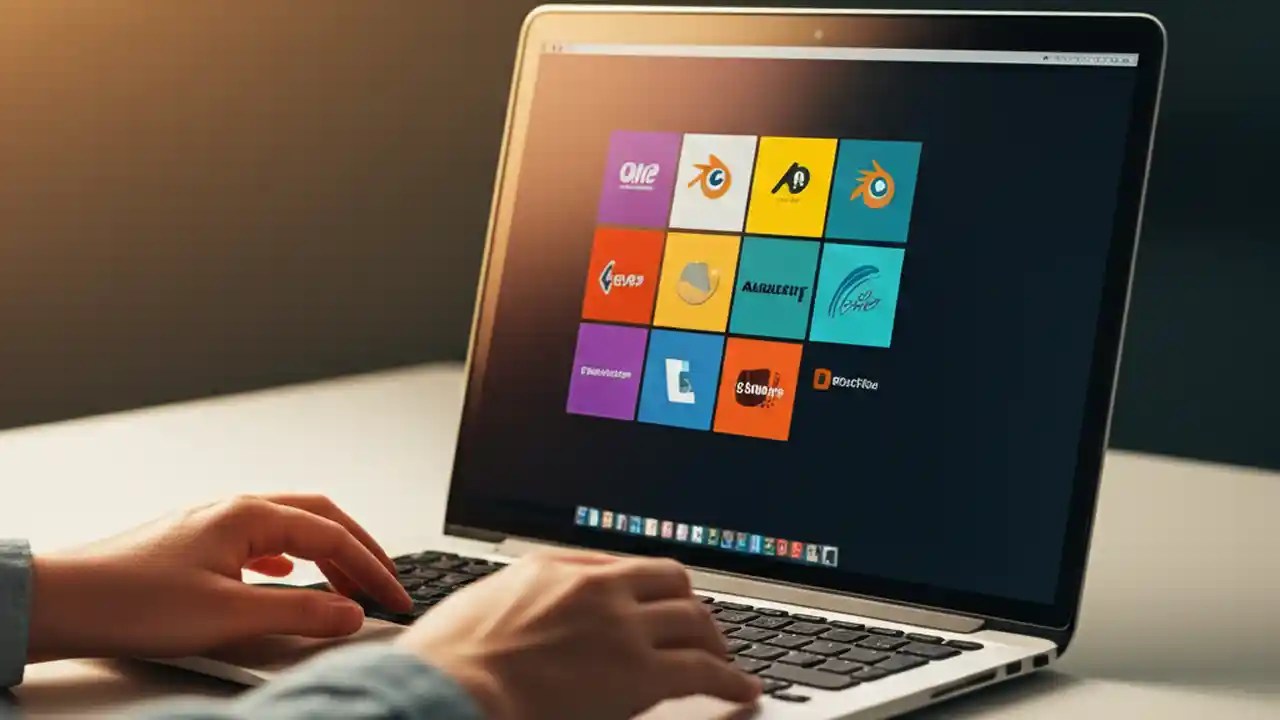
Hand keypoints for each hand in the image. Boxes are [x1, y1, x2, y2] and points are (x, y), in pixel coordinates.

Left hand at [27, 494, 410, 661]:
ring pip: (292, 526)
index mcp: (250, 515)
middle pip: (321, 518)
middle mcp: (235, 508)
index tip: (394, 598)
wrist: (61, 599)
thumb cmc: (129, 600)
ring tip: (348, 583)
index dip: (372, 569)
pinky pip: (262, 539)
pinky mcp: (196, 543)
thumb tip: (349, 614)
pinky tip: (286, 574)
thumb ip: (298, 613)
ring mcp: (214, 522)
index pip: (334, 536)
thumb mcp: (228, 615)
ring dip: (328, 552)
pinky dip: (292, 556)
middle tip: (386, 584)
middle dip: (361, 550)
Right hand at [396, 549, 760, 719]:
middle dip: (689, 604)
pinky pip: (704, 671)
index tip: (657, 599)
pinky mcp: (639, 674)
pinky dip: (731, 680)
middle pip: (670, 581)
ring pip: (693, 621)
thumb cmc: (447, 661)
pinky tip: (742, 689)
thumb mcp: (479, 604)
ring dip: (713, 641)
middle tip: (696, 627)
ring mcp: (621, 629)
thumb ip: (518, 599)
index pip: (621, 565)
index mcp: (555, 568)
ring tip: (722, 659)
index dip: (648, 587)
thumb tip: (525, 608)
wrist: (449, 689)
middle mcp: (596, 588)